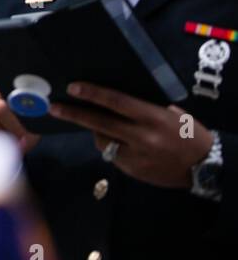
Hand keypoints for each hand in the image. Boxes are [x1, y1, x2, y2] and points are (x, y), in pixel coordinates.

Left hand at [49, 82, 213, 188]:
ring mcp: (135, 156)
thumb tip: (115, 99)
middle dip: (74, 114)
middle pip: (100, 123)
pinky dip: (111, 148)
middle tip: (55, 108)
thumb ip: (145, 107)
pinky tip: (120, 145)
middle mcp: (141, 137)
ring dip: (96, 132)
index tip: (73, 88)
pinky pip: (112, 156)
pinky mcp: (132, 171)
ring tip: (99, 126)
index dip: (93, 94)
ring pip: (102, 142)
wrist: (205, 167)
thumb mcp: (171, 114)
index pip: (116, 102)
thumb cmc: (189, 134)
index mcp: (152, 117)